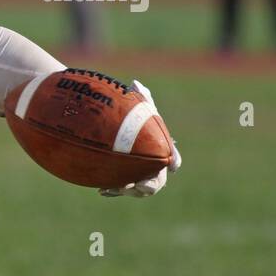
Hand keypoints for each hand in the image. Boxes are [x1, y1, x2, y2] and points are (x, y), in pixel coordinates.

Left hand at [99, 79, 181, 196]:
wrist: (103, 130)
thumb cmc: (124, 116)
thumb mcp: (134, 107)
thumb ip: (138, 98)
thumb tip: (136, 84)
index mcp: (160, 148)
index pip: (173, 158)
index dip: (173, 161)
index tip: (170, 164)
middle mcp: (151, 163)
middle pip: (157, 180)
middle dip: (150, 184)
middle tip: (139, 184)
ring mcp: (135, 173)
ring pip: (139, 188)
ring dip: (130, 189)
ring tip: (118, 187)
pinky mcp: (119, 178)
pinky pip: (120, 189)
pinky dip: (114, 190)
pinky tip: (102, 191)